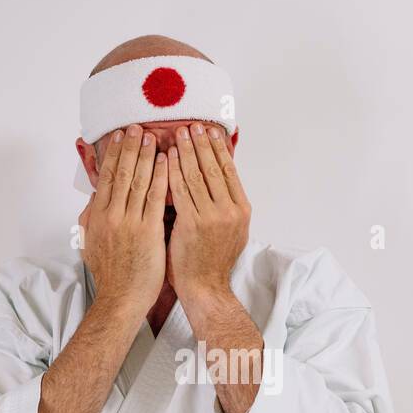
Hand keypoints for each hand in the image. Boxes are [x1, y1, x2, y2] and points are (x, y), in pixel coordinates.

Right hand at [80, 124, 168, 311]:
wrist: (120, 300)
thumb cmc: (110, 276)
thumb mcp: (90, 245)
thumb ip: (90, 221)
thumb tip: (92, 202)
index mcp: (97, 217)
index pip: (105, 178)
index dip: (113, 155)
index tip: (119, 137)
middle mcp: (111, 216)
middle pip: (121, 174)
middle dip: (130, 148)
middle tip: (137, 126)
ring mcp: (129, 223)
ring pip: (138, 182)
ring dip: (145, 156)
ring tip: (153, 137)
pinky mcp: (148, 232)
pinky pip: (155, 199)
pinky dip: (160, 178)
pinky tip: (166, 163)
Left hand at [167, 123, 250, 302]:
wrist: (206, 288)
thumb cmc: (212, 261)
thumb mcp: (232, 230)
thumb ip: (226, 205)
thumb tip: (217, 180)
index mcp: (242, 210)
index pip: (229, 171)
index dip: (218, 149)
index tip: (210, 132)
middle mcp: (231, 211)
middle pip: (214, 168)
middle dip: (202, 144)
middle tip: (192, 125)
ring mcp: (213, 217)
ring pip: (198, 175)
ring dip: (188, 151)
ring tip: (179, 134)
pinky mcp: (192, 223)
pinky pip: (181, 189)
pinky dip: (175, 170)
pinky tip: (169, 157)